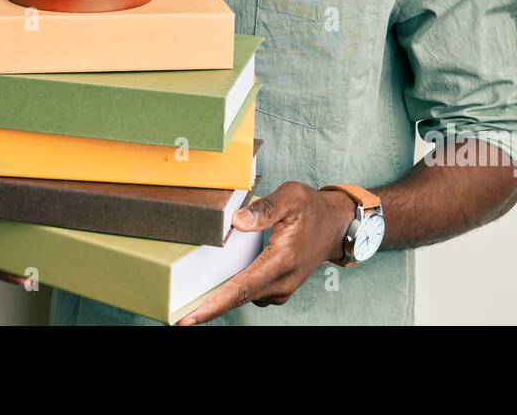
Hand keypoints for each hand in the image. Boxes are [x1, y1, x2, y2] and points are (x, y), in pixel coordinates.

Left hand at [176, 181, 356, 325]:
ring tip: (194, 297)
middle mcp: (282, 281)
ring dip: (222, 298)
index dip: (213, 305)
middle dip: (209, 308)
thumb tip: (237, 222)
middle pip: (238, 298)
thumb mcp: (291, 197)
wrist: (336, 226)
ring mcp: (282, 288)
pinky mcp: (279, 287)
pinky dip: (235, 291)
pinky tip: (219, 284)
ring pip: (245, 297)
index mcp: (282, 260)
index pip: (242, 288)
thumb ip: (264, 209)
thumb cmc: (313, 209)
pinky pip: (252, 292)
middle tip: (180, 316)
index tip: (189, 319)